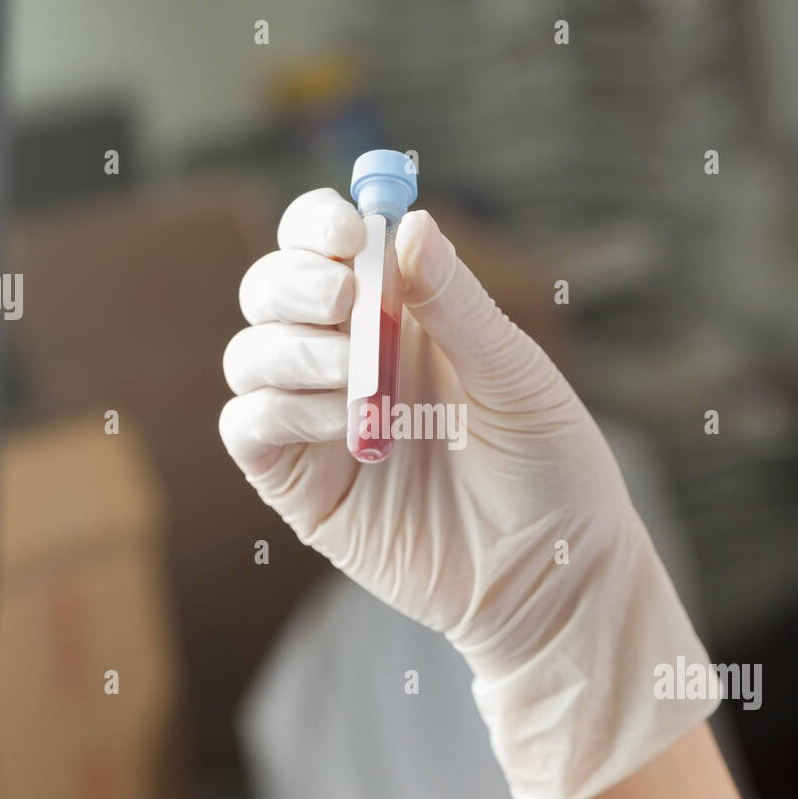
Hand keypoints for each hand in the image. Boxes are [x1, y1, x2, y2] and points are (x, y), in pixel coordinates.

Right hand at [220, 188, 712, 798]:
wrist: (550, 575)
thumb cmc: (548, 466)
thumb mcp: (515, 375)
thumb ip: (457, 304)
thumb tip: (407, 223)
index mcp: (400, 314)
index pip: (324, 245)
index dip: (318, 226)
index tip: (347, 234)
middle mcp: (347, 357)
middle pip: (269, 291)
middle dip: (292, 283)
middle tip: (345, 301)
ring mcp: (317, 422)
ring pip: (248, 355)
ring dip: (293, 349)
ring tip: (359, 374)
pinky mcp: (300, 485)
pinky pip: (247, 428)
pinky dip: (280, 410)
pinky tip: (346, 425)